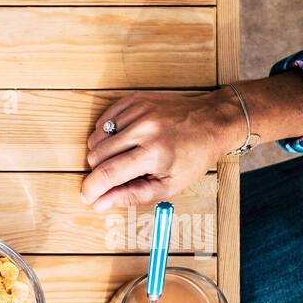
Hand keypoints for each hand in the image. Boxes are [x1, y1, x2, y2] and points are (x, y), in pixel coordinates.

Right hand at [81, 90, 243, 210]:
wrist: (214, 120)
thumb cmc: (194, 156)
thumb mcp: (168, 186)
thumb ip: (130, 195)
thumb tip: (99, 203)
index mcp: (154, 154)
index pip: (106, 174)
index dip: (90, 189)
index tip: (87, 197)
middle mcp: (145, 129)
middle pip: (96, 156)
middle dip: (99, 171)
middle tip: (115, 175)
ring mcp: (139, 111)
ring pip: (95, 138)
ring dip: (101, 152)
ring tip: (121, 156)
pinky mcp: (135, 99)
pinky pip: (103, 120)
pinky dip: (105, 134)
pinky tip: (121, 140)